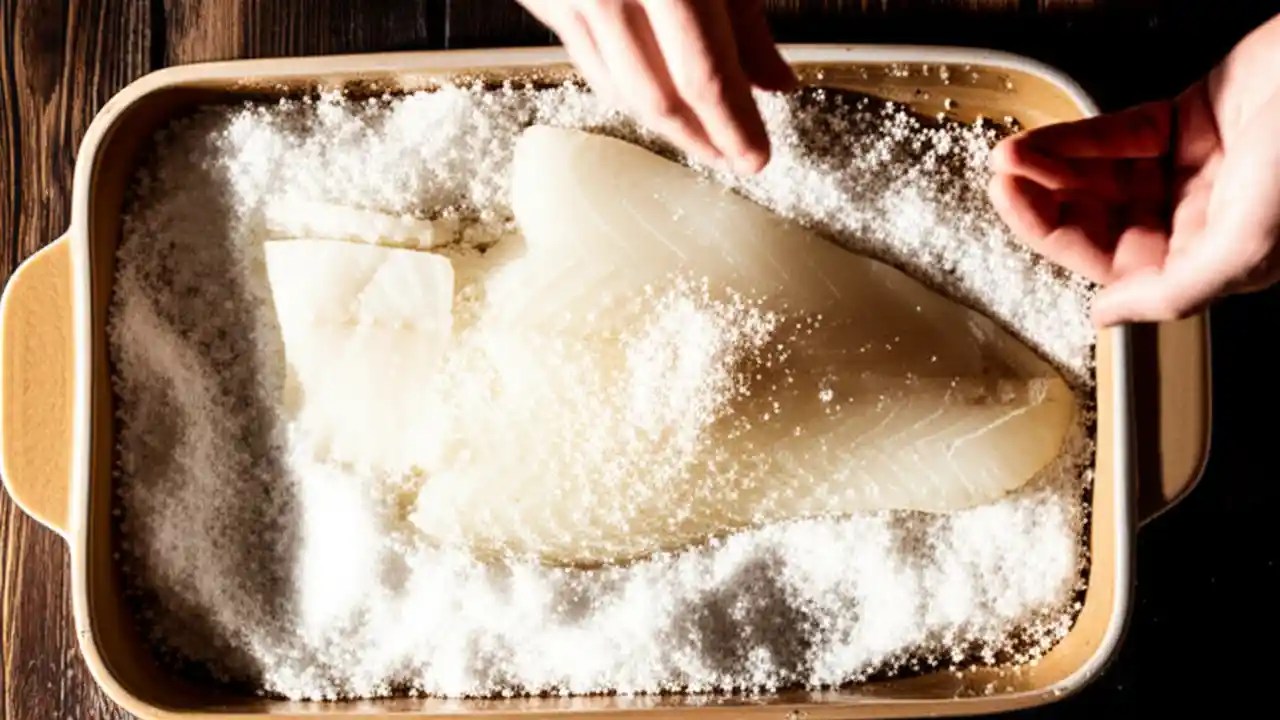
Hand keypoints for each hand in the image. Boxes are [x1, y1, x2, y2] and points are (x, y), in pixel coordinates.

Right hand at [518, 0, 796, 172]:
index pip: (705, 76)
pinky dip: (626, 88)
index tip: (757, 157)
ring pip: (620, 89)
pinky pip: (590, 62)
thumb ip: (744, 16)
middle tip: (733, 158)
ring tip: (702, 136)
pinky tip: (654, 97)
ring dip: (665, 123)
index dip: (733, 126)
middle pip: (658, 97)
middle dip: (700, 138)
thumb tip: (776, 84)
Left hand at [988, 14, 1279, 326]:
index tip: (1015, 213)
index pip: (1116, 264)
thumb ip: (1176, 289)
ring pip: (1103, 179)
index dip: (1059, 240)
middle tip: (1002, 182)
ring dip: (1053, 168)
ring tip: (1011, 156)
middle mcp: (1203, 218)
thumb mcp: (1249, 240)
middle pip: (1101, 221)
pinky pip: (1121, 135)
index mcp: (1218, 259)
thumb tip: (1108, 318)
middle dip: (1047, 203)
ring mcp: (1196, 167)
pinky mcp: (1191, 118)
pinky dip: (1078, 137)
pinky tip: (1042, 139)